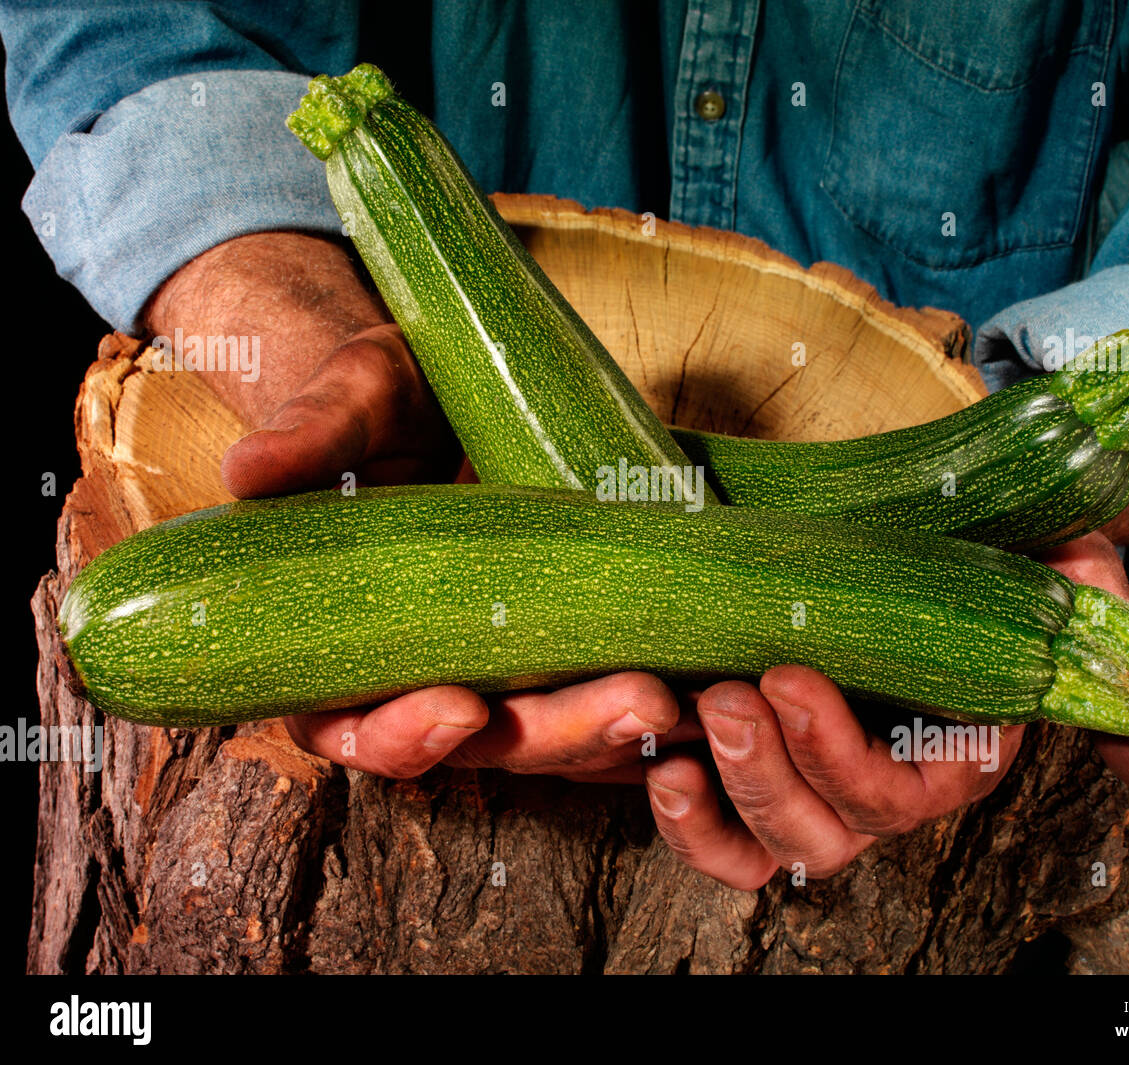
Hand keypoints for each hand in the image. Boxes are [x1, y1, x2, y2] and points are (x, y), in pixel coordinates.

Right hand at [146, 232, 693, 778]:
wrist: (457, 388)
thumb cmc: (387, 400)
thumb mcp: (356, 399)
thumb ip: (313, 434)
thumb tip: (245, 472)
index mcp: (347, 648)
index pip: (355, 725)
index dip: (402, 736)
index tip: (462, 706)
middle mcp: (427, 675)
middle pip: (482, 748)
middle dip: (558, 737)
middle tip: (638, 703)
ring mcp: (507, 668)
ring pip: (557, 739)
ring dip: (621, 733)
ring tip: (689, 697)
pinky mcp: (571, 644)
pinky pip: (608, 696)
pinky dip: (658, 712)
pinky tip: (714, 691)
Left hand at [642, 526, 1128, 890]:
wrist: (919, 539)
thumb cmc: (981, 558)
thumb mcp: (1049, 575)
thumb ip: (1098, 646)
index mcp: (947, 758)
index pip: (898, 793)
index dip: (840, 755)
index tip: (788, 677)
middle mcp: (879, 788)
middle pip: (826, 833)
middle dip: (772, 776)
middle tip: (732, 697)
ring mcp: (810, 784)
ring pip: (769, 842)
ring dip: (727, 792)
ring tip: (693, 714)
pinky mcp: (753, 766)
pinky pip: (719, 836)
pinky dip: (688, 822)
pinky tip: (662, 764)